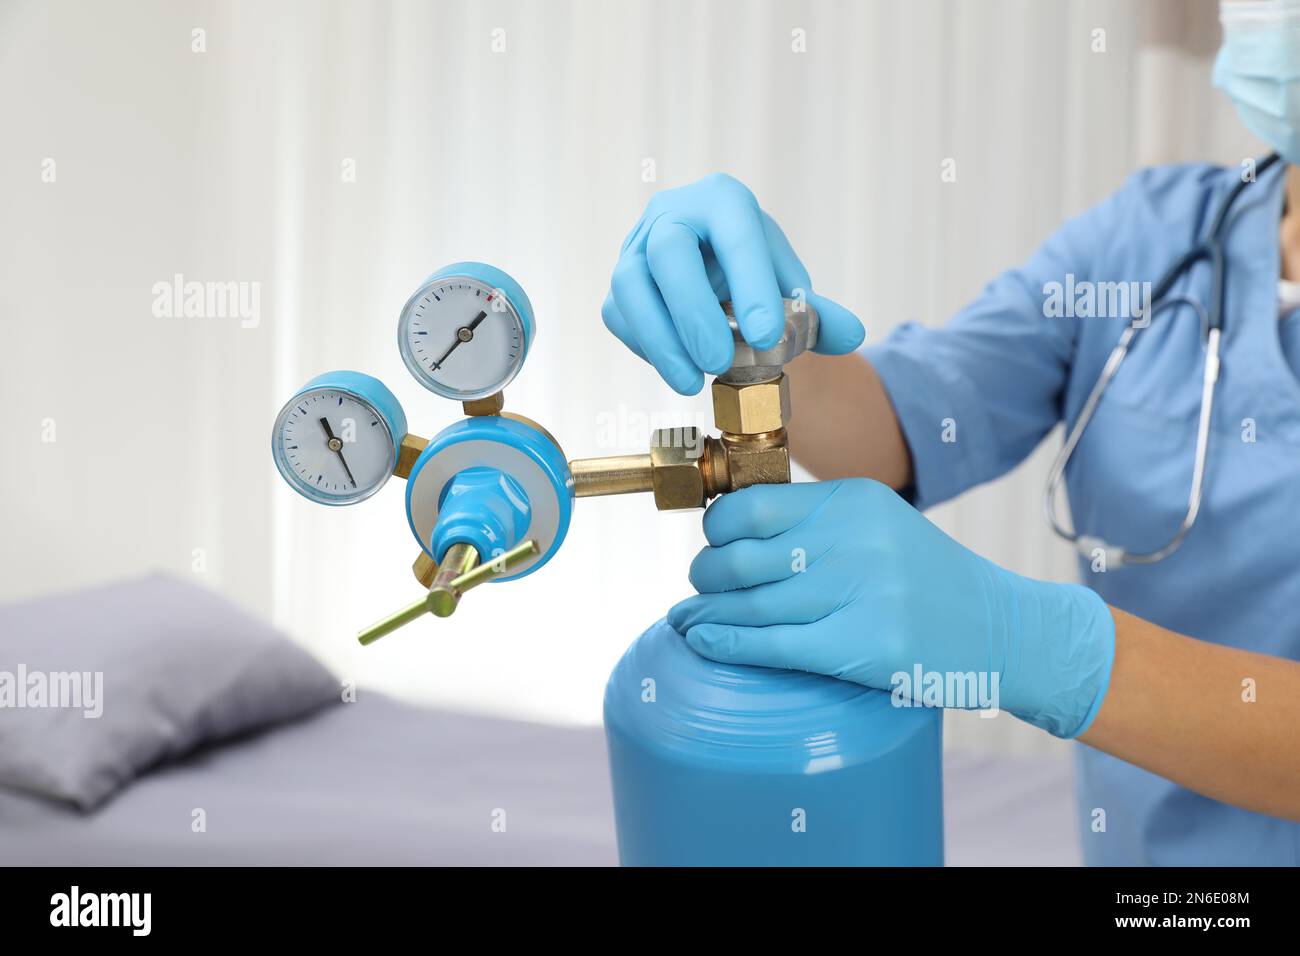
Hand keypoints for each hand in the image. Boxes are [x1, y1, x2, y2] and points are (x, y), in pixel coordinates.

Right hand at [602, 173, 865, 394]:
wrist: (714, 280)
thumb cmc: (754, 282)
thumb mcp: (789, 292)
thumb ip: (819, 314)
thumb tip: (852, 334)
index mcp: (723, 202)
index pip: (735, 232)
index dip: (750, 283)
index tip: (767, 335)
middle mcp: (672, 214)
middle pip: (669, 252)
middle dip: (693, 312)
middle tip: (718, 362)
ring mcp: (636, 247)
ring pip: (631, 284)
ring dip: (660, 339)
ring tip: (692, 382)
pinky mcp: (618, 285)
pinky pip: (619, 314)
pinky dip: (645, 347)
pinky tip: (676, 369)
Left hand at [667, 480, 1115, 737]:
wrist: (1003, 629)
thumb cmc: (927, 578)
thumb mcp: (877, 525)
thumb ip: (812, 522)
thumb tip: (726, 533)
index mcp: (853, 500)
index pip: (750, 507)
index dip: (715, 530)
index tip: (711, 546)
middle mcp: (854, 540)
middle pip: (740, 558)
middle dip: (704, 577)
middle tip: (700, 590)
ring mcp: (862, 593)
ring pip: (750, 604)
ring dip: (706, 616)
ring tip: (689, 621)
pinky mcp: (865, 645)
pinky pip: (773, 645)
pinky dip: (727, 644)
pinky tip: (704, 642)